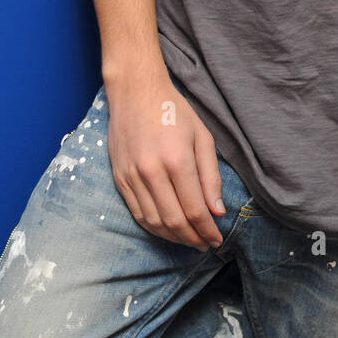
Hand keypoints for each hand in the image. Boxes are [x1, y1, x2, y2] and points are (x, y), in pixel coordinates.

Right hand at [106, 70, 225, 251]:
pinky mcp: (119, 178)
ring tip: (189, 241)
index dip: (208, 231)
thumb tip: (216, 211)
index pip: (195, 210)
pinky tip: (167, 230)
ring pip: (154, 222)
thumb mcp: (202, 136)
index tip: (217, 240)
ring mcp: (132, 177)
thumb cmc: (173, 110)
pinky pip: (137, 213)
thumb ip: (211, 176)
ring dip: (173, 238)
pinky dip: (153, 227)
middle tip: (206, 245)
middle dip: (193, 239)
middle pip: (174, 221)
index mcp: (177, 160)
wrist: (135, 92)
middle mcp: (152, 172)